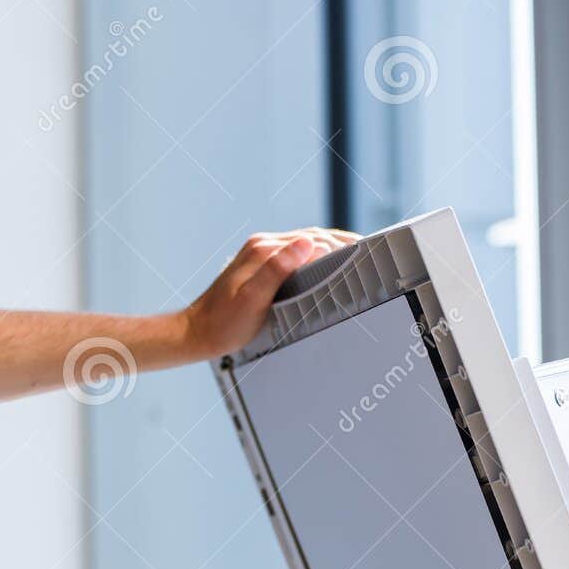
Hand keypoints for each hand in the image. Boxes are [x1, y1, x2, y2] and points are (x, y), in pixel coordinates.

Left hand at [183, 227, 357, 358]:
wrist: (197, 332)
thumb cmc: (224, 324)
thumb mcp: (253, 299)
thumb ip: (278, 270)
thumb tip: (306, 244)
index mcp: (263, 250)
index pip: (312, 240)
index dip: (341, 245)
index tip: (365, 251)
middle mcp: (262, 246)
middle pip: (311, 236)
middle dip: (342, 242)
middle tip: (370, 251)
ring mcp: (260, 254)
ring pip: (304, 242)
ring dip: (331, 245)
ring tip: (357, 253)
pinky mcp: (259, 264)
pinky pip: (295, 252)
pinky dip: (316, 253)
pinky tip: (327, 262)